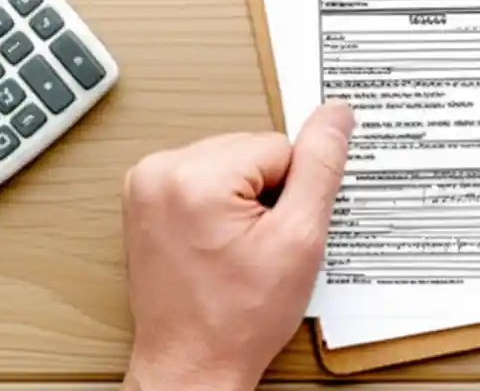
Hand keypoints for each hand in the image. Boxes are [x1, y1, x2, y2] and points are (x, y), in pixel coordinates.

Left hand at [120, 102, 354, 390]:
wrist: (191, 364)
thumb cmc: (237, 319)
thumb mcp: (299, 240)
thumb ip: (321, 167)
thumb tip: (335, 116)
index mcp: (195, 176)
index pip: (280, 146)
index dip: (293, 195)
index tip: (274, 237)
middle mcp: (160, 171)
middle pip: (252, 149)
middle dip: (267, 193)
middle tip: (255, 247)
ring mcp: (146, 183)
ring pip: (230, 160)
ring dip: (244, 198)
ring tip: (235, 249)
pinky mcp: (144, 195)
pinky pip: (203, 175)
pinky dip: (219, 203)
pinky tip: (218, 242)